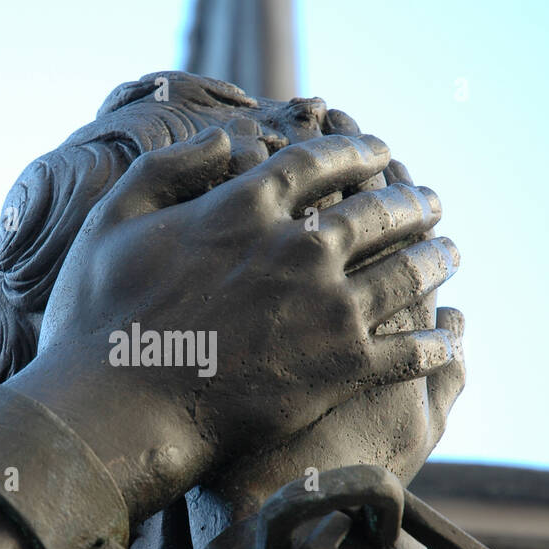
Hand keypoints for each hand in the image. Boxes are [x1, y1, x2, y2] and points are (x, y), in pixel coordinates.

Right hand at [10, 127, 460, 521]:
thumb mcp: (111, 221)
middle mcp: (298, 248)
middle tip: (431, 202)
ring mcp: (325, 308)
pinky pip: (405, 350)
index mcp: (245, 206)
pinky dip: (432, 342)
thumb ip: (168, 167)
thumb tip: (228, 136)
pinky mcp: (339, 367)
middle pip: (378, 212)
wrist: (116, 412)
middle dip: (412, 202)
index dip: (359, 151)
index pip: (321, 162)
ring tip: (450, 254)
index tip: (382, 151)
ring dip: (434, 260)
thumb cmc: (97, 321)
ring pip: (404, 274)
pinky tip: (447, 337)